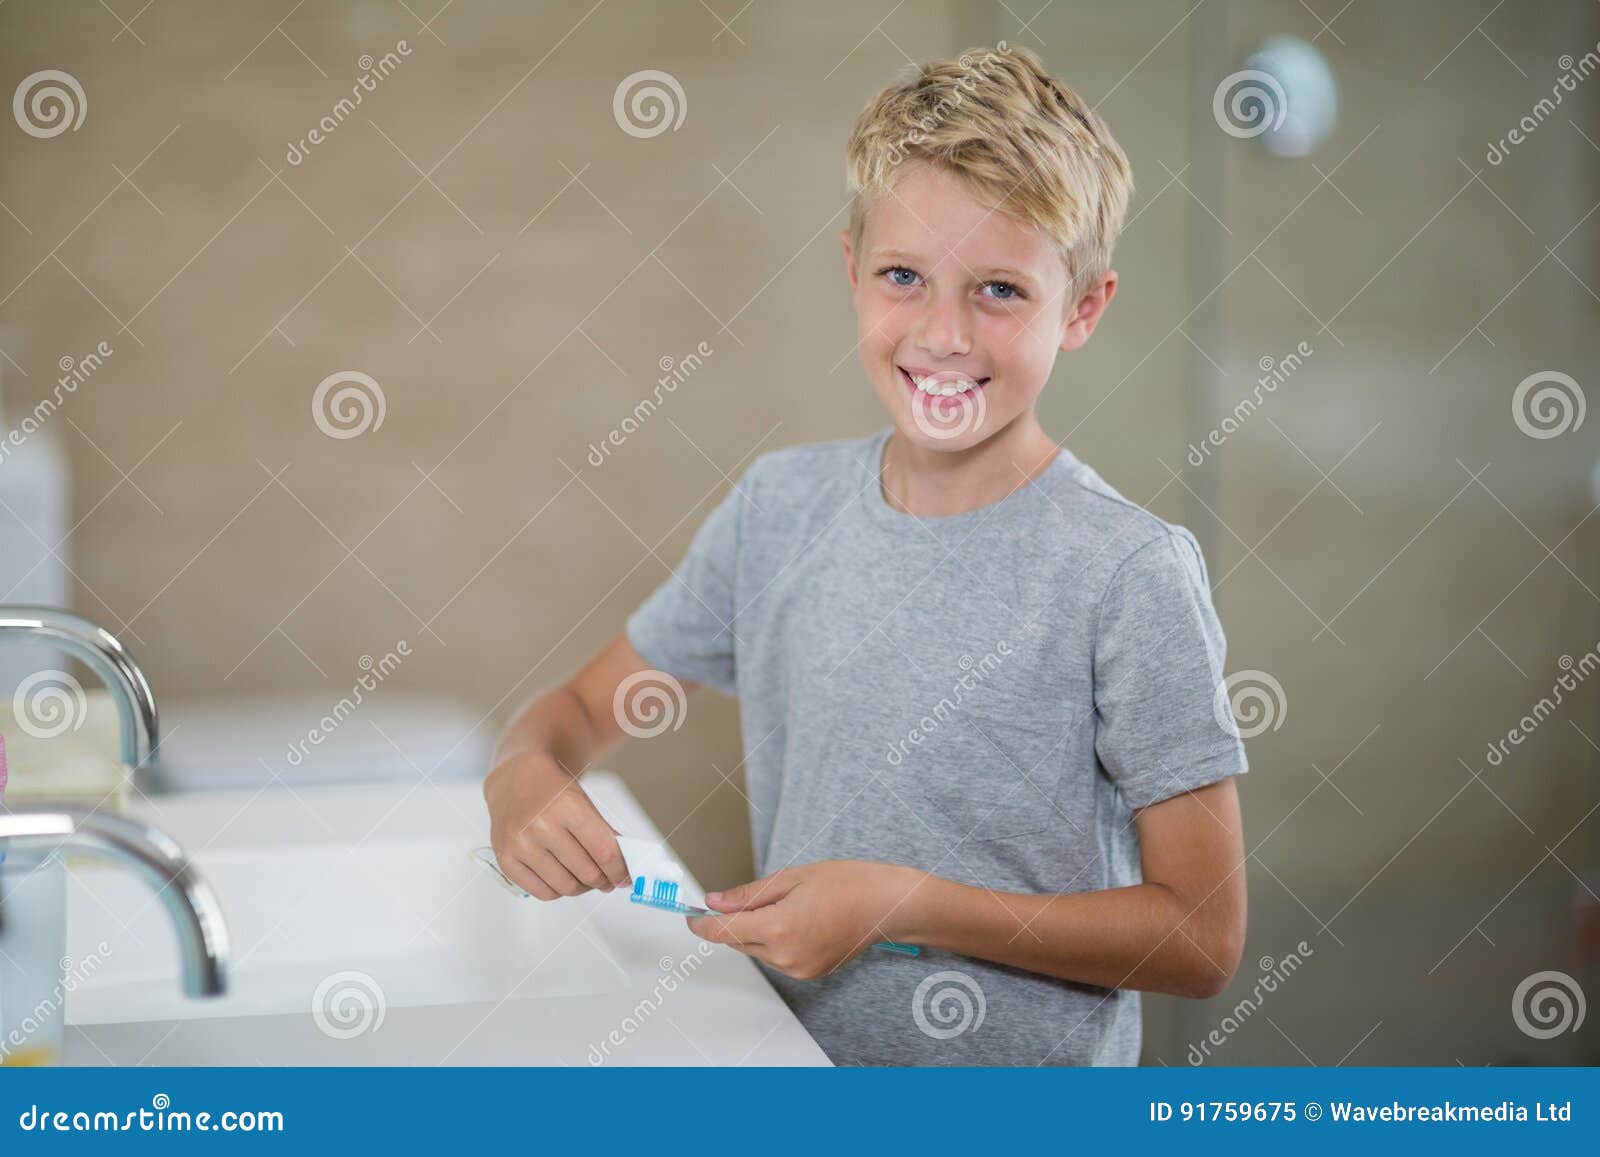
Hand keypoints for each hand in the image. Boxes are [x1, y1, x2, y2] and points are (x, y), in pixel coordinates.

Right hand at [483, 750, 630, 899]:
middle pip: (586, 872)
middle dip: (603, 880)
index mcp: (567, 806)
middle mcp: (541, 826)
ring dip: (583, 888)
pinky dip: (559, 891)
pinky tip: (564, 879)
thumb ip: (604, 833)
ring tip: (587, 880)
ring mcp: (521, 845)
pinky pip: (542, 892)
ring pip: (565, 886)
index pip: (604, 851)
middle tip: (608, 880)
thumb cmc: (551, 789)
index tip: (625, 877)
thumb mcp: (584, 802)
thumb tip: (622, 866)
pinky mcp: (506, 860)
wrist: (515, 778)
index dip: (619, 870)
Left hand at [687, 860, 923, 979]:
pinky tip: (797, 920)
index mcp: (779, 927)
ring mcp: (799, 969)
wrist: (886, 905)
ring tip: (787, 905)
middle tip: (740, 900)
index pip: (724, 932)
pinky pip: (778, 957)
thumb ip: (748, 895)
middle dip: (734, 922)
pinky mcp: (809, 973)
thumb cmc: (848, 884)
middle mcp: (786, 955)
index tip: (690, 917)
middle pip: (740, 942)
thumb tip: (715, 902)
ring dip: (757, 931)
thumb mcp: (791, 878)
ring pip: (758, 950)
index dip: (702, 925)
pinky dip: (776, 941)